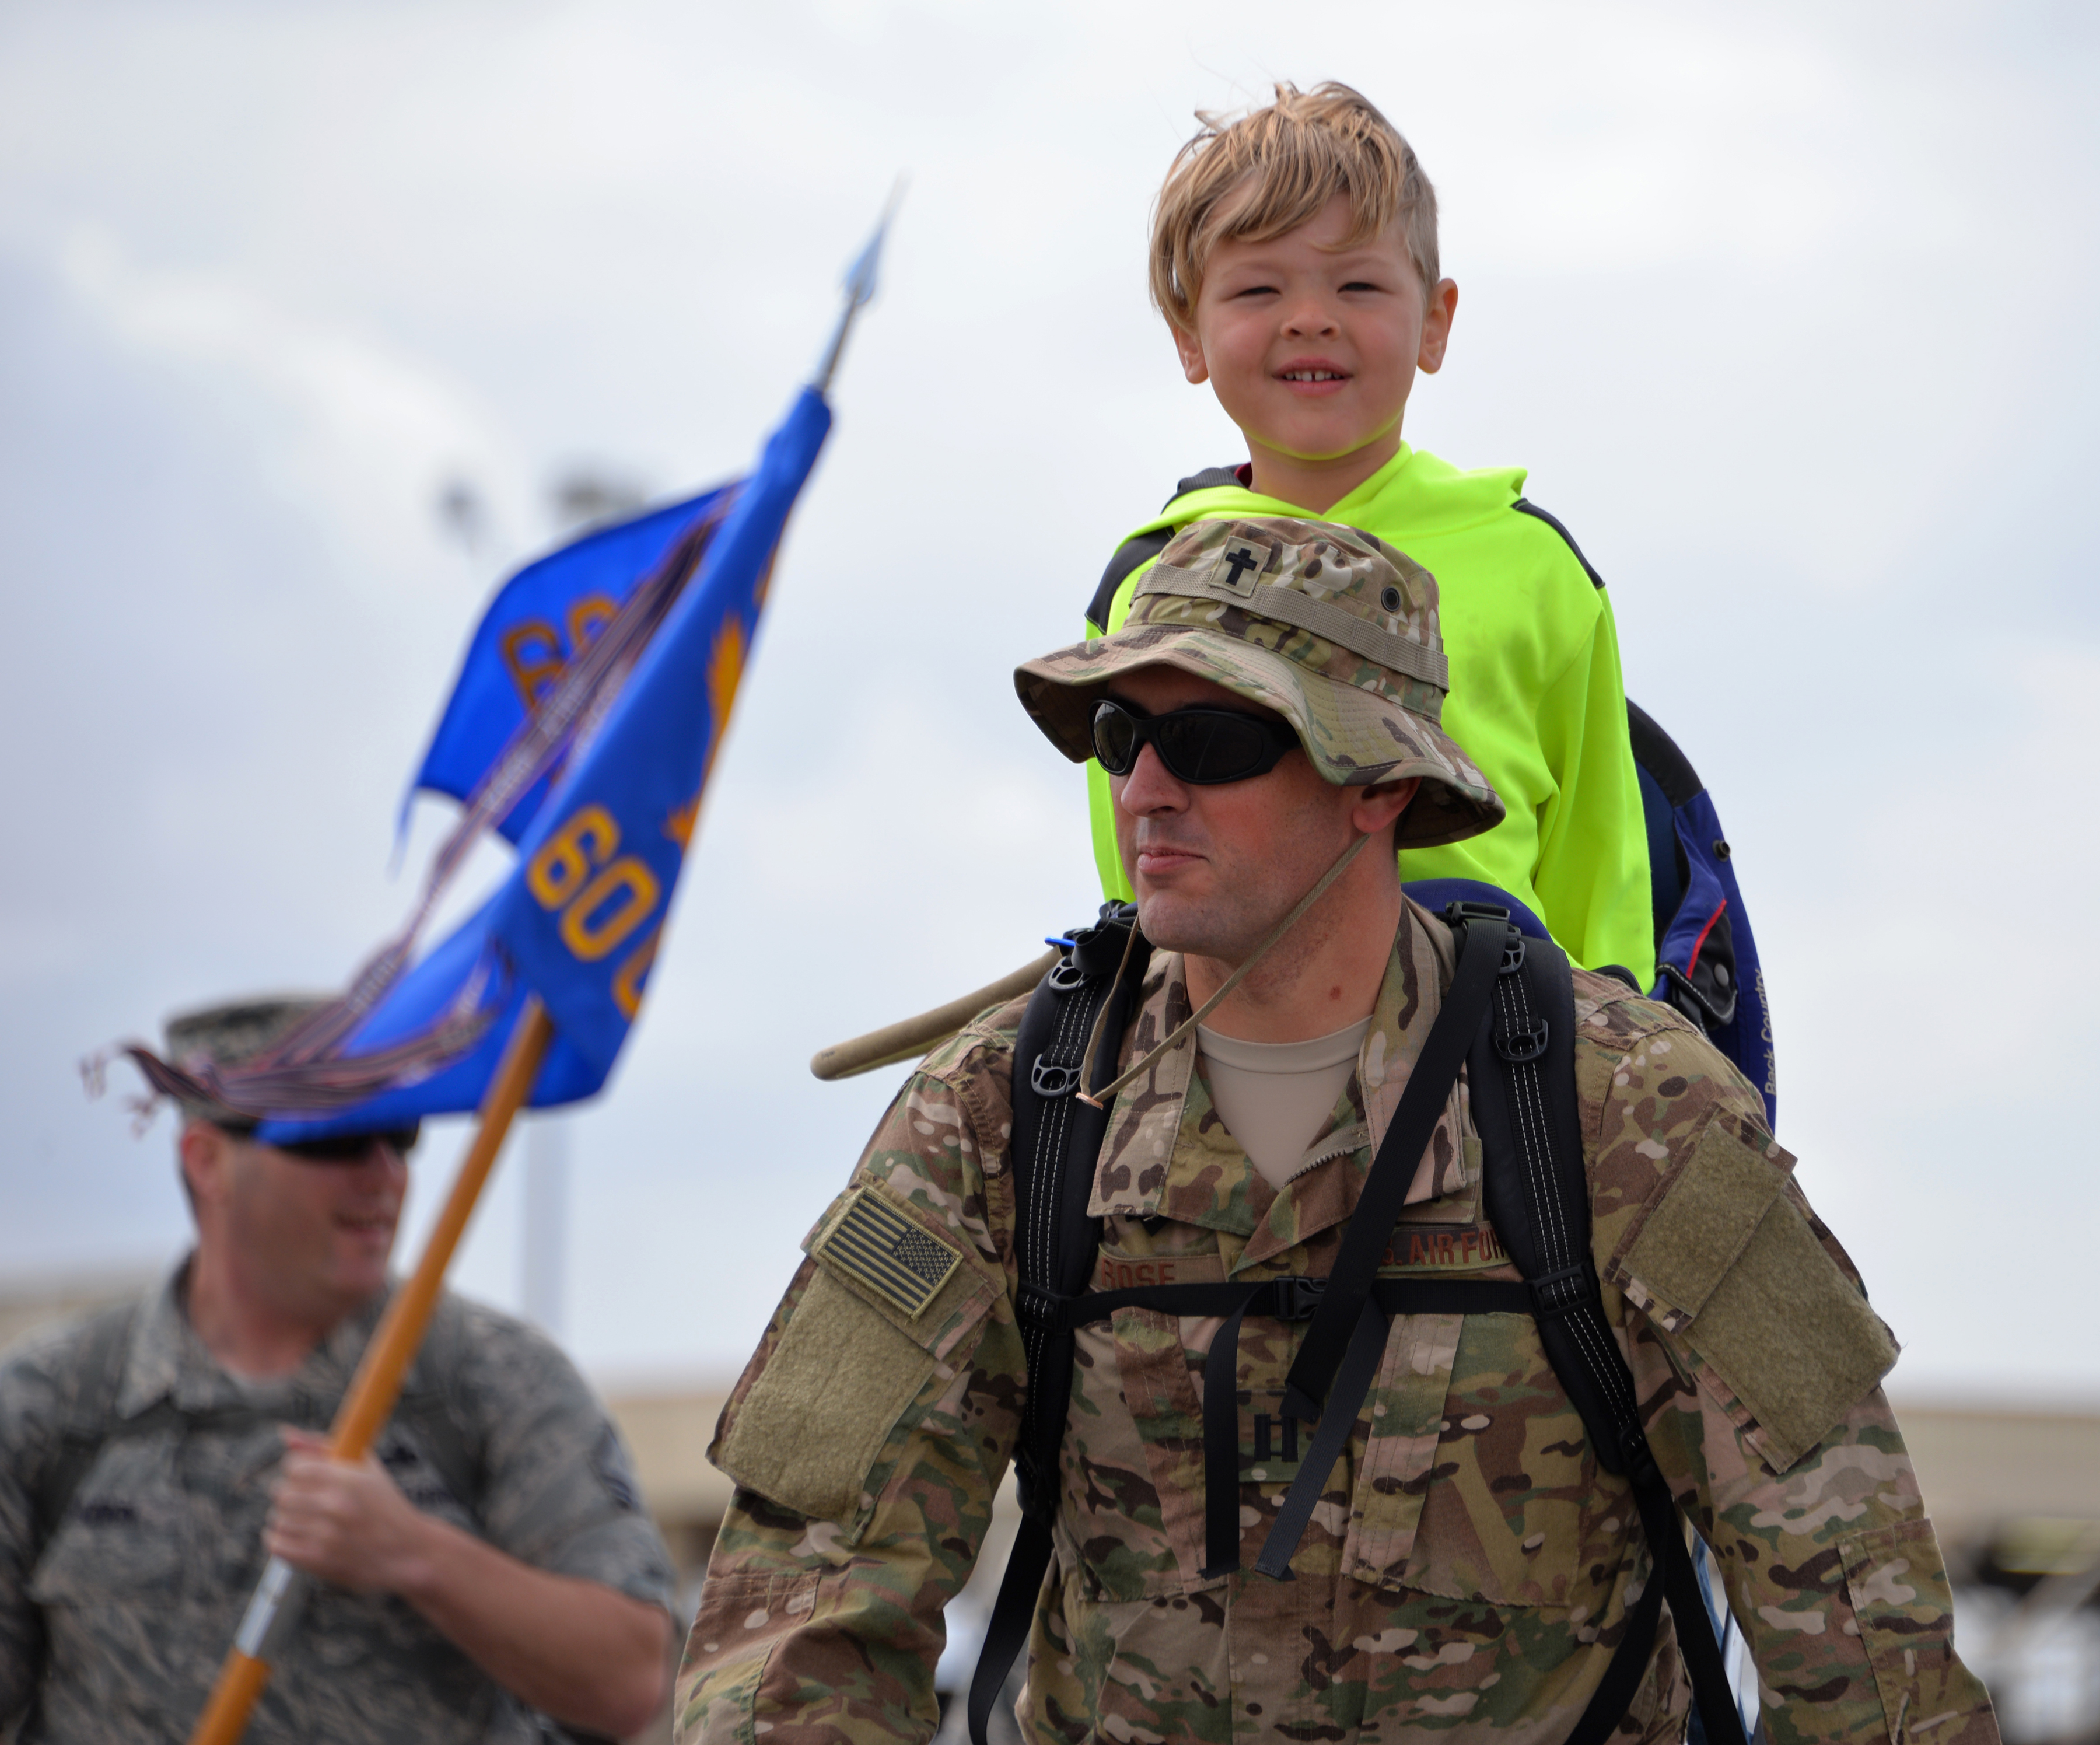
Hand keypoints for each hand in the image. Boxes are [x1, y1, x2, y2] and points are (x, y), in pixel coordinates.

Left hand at [265, 1427, 434, 1595]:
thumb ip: (323, 1446)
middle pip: (281, 1492)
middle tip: (308, 1499)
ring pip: (277, 1519)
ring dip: (288, 1518)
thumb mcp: (366, 1467)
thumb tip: (284, 1433)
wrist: (405, 1551)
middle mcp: (334, 1506)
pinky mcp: (316, 1561)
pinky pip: (276, 1545)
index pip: (294, 1465)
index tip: (307, 1475)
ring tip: (307, 1519)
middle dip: (291, 1493)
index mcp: (347, 1479)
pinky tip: (300, 1535)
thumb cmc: (385, 1505)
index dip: (298, 1468)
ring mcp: (324, 1536)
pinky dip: (282, 1539)